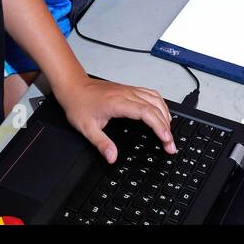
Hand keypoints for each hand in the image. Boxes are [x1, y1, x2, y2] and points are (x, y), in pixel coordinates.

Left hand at [54, 76, 175, 162]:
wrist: (72, 86)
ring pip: (155, 99)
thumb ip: (101, 144)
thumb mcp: (86, 128)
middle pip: (155, 108)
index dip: (159, 126)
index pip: (146, 113)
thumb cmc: (78, 104)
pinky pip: (150, 94)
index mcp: (118, 103)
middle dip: (166, 127)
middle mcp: (126, 94)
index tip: (166, 139)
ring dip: (166, 114)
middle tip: (170, 144)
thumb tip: (112, 157)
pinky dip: (160, 104)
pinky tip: (162, 113)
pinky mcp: (128, 89)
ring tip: (169, 132)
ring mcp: (129, 90)